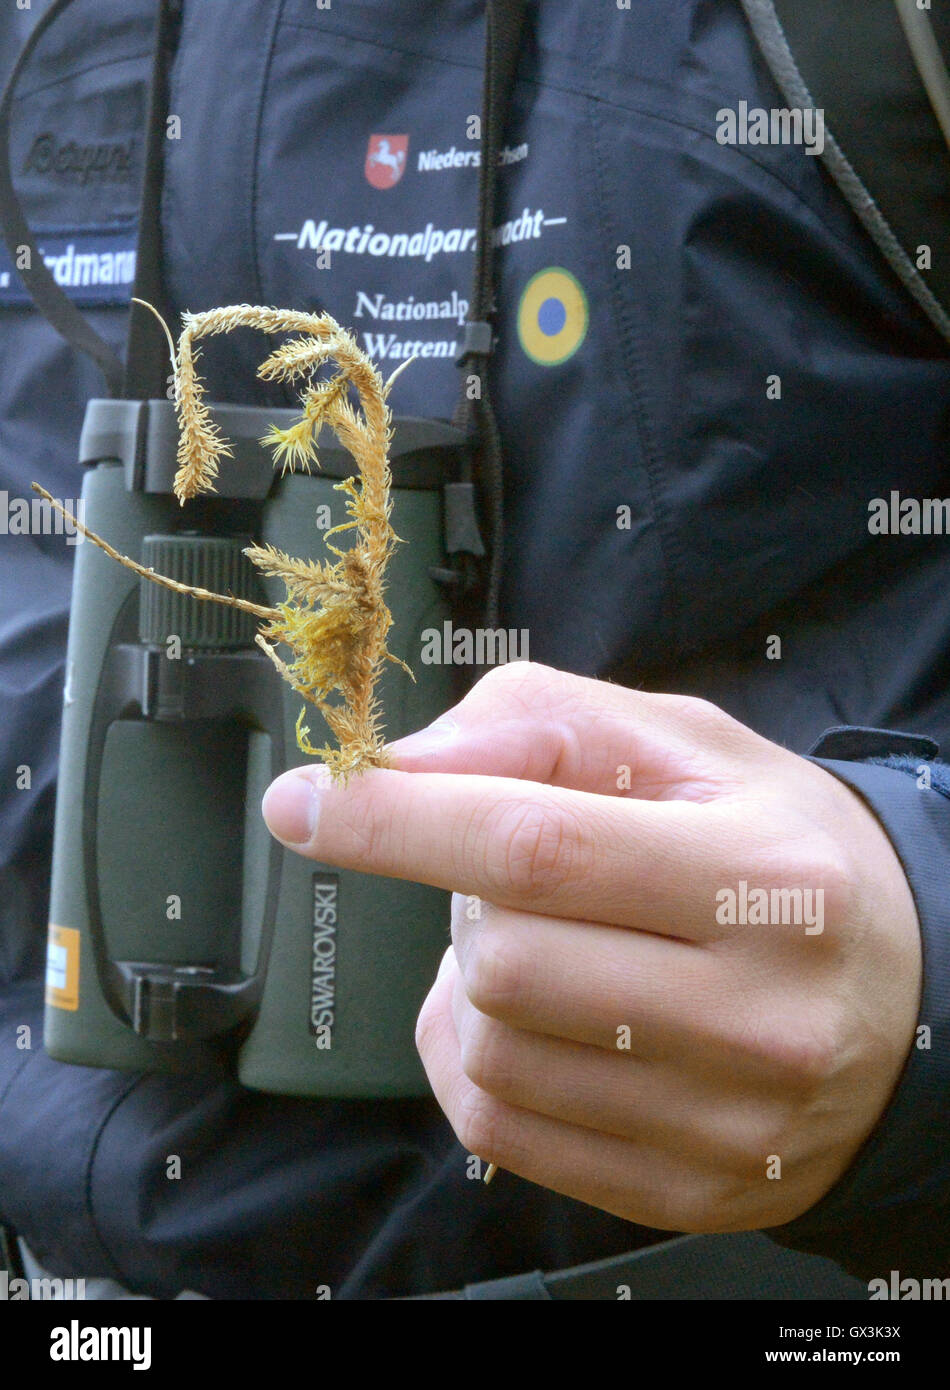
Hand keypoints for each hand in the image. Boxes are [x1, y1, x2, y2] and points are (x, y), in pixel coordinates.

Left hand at [261, 662, 921, 1231]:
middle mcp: (753, 1013)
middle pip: (503, 960)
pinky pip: (501, 1129)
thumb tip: (409, 762)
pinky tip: (528, 1017)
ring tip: (545, 946)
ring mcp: (720, 1119)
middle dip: (467, 903)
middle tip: (519, 880)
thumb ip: (550, 725)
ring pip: (492, 1050)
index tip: (304, 802)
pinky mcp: (684, 1186)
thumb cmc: (783, 855)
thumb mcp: (693, 749)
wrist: (906, 1000)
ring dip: (473, 982)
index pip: (539, 843)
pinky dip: (472, 1058)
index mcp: (762, 879)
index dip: (398, 822)